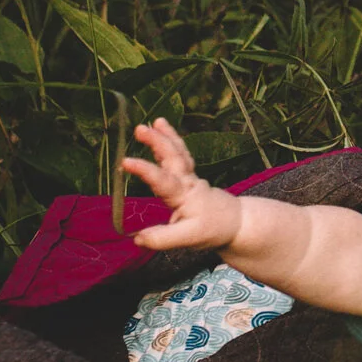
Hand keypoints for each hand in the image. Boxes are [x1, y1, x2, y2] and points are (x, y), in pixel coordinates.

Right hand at [119, 118, 246, 251]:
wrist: (236, 222)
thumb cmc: (212, 230)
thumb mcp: (188, 239)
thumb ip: (162, 239)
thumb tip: (137, 238)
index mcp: (184, 195)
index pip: (162, 180)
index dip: (145, 171)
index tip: (125, 162)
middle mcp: (187, 182)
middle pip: (173, 157)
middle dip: (157, 141)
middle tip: (140, 128)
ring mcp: (190, 177)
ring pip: (178, 152)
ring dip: (166, 136)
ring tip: (155, 121)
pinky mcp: (190, 177)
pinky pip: (180, 155)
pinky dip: (172, 142)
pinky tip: (163, 132)